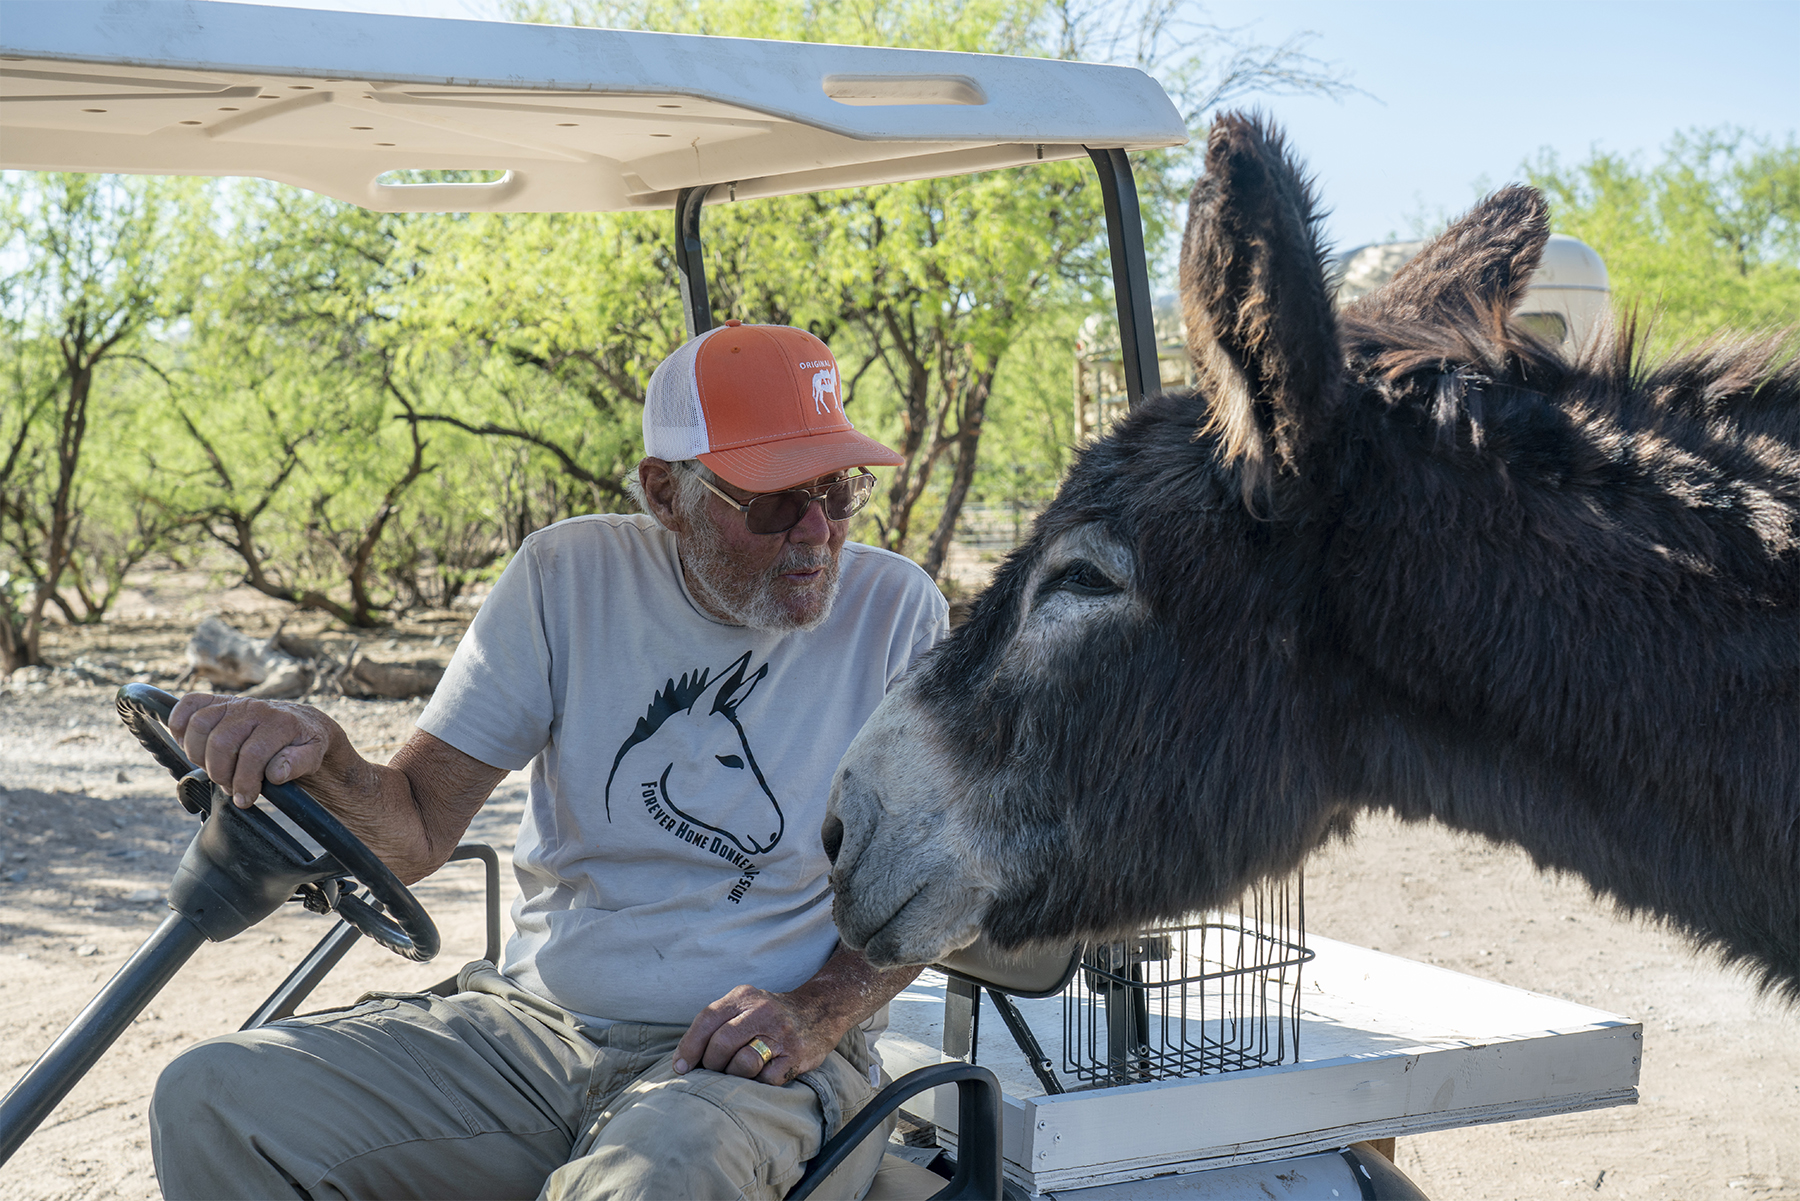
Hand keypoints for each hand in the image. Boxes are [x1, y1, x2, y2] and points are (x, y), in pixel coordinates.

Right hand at [169, 693, 338, 809]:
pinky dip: (179, 723)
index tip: (244, 799)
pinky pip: (189, 703)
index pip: (252, 754)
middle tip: (230, 786)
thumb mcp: (312, 757)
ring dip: (199, 755)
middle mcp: (256, 708)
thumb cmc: (303, 745)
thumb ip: (297, 764)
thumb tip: (275, 773)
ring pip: (200, 725)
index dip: (244, 781)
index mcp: (281, 722)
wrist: (301, 723)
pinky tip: (188, 744)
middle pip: (220, 742)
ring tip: (215, 769)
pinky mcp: (218, 701)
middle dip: (221, 773)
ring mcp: (235, 703)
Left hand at [672, 984, 846, 1085]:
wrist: (819, 1012)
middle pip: (722, 1043)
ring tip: (739, 1072)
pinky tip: (762, 1074)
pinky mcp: (796, 1056)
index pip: (707, 1019)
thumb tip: (683, 1063)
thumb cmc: (768, 1017)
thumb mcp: (742, 1006)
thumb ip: (714, 1025)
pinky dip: (757, 1083)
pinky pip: (765, 1080)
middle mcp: (762, 1011)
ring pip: (742, 1064)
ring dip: (734, 1075)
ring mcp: (781, 1033)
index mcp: (743, 997)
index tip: (681, 1067)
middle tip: (715, 1070)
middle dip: (712, 1064)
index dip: (689, 1046)